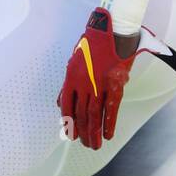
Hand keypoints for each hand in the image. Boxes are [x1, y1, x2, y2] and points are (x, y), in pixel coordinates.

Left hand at [58, 8, 139, 149]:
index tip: (71, 136)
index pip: (67, 107)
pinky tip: (108, 135)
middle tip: (85, 145)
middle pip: (81, 114)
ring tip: (95, 145)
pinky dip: (109, 123)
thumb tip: (61, 105)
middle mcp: (83, 83)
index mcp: (71, 77)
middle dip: (82, 132)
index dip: (69, 124)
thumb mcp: (74, 62)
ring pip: (94, 114)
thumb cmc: (92, 46)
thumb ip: (68, 85)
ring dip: (94, 132)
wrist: (111, 30)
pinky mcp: (115, 83)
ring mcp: (99, 84)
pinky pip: (111, 108)